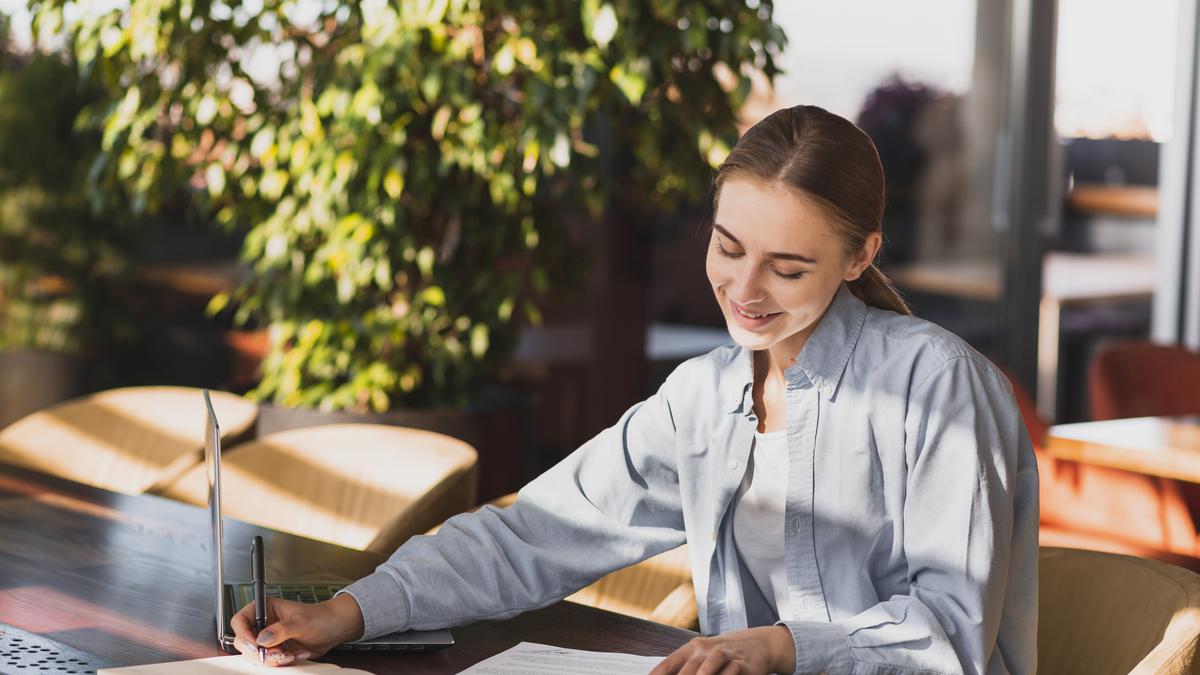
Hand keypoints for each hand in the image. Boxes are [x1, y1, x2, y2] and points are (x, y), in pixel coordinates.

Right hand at [231, 593, 364, 666]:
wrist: (334, 628)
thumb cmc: (320, 617)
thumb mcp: (300, 622)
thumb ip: (281, 630)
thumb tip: (263, 639)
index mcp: (265, 608)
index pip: (240, 620)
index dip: (243, 633)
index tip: (254, 644)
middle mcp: (264, 624)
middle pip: (244, 641)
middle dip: (258, 652)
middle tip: (275, 653)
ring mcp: (269, 639)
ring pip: (255, 655)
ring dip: (272, 659)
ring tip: (290, 654)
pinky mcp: (276, 650)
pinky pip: (269, 662)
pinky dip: (280, 662)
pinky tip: (295, 655)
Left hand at [649, 626, 795, 674]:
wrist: (757, 644)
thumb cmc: (724, 653)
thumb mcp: (703, 656)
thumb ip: (685, 668)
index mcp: (692, 648)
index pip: (669, 664)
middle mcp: (706, 650)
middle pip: (687, 671)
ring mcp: (723, 656)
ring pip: (706, 671)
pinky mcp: (741, 665)